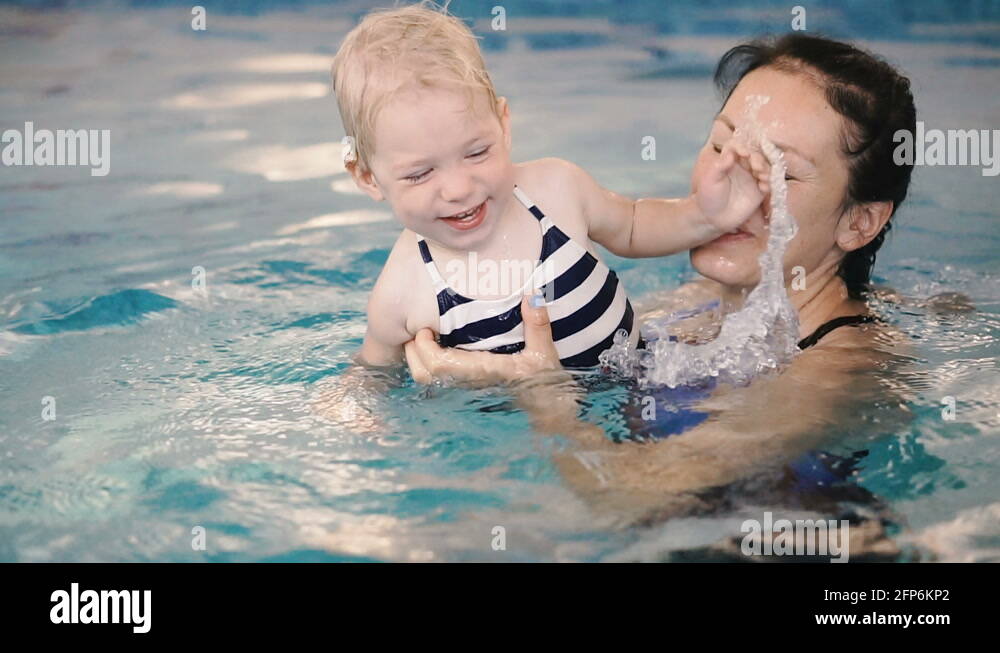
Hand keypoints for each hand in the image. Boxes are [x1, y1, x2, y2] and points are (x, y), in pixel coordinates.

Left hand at [404, 295, 561, 384]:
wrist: (546, 411)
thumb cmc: (544, 382)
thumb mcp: (544, 353)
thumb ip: (538, 325)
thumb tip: (532, 296)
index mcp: (480, 373)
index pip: (437, 364)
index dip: (423, 347)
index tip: (425, 328)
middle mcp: (466, 384)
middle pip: (422, 374)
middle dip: (412, 352)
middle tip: (418, 330)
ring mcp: (463, 391)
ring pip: (425, 381)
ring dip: (417, 360)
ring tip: (424, 339)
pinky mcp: (464, 393)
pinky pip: (434, 383)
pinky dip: (426, 367)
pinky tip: (435, 351)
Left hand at [694, 139, 771, 233]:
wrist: (713, 218)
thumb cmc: (708, 197)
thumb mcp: (710, 181)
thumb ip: (719, 166)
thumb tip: (730, 153)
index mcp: (729, 161)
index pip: (737, 147)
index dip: (742, 147)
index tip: (745, 153)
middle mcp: (742, 166)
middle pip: (754, 155)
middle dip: (758, 159)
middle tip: (757, 167)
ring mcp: (752, 178)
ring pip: (764, 167)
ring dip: (766, 170)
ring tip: (762, 177)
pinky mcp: (758, 190)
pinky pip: (769, 183)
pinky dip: (769, 183)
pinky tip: (764, 187)